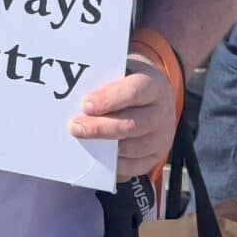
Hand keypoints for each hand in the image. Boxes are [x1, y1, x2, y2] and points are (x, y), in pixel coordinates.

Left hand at [69, 59, 175, 180]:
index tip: (85, 105)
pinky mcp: (157, 156)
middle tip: (75, 127)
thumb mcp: (123, 69)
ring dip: (105, 148)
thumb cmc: (130, 80)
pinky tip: (96, 159)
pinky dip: (115, 165)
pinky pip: (136, 166)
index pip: (134, 91)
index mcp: (154, 85)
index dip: (108, 99)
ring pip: (134, 148)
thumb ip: (104, 77)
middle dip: (101, 128)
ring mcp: (162, 137)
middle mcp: (162, 113)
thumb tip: (74, 89)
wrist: (156, 95)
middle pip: (133, 125)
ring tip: (81, 142)